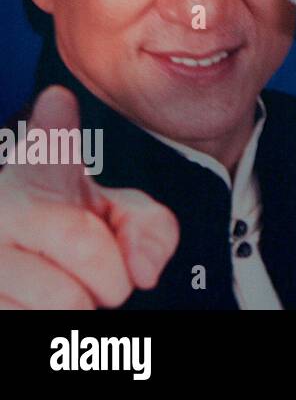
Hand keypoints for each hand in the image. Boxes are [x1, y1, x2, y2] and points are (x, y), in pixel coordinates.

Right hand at [0, 86, 179, 308]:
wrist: (16, 273)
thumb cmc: (70, 238)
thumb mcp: (116, 218)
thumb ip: (150, 228)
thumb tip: (145, 271)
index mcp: (39, 176)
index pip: (48, 147)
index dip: (55, 131)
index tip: (58, 99)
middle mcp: (4, 208)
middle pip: (89, 250)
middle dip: (113, 277)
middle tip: (97, 274)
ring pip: (64, 301)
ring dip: (82, 308)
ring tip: (64, 287)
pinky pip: (32, 324)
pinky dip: (53, 326)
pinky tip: (36, 304)